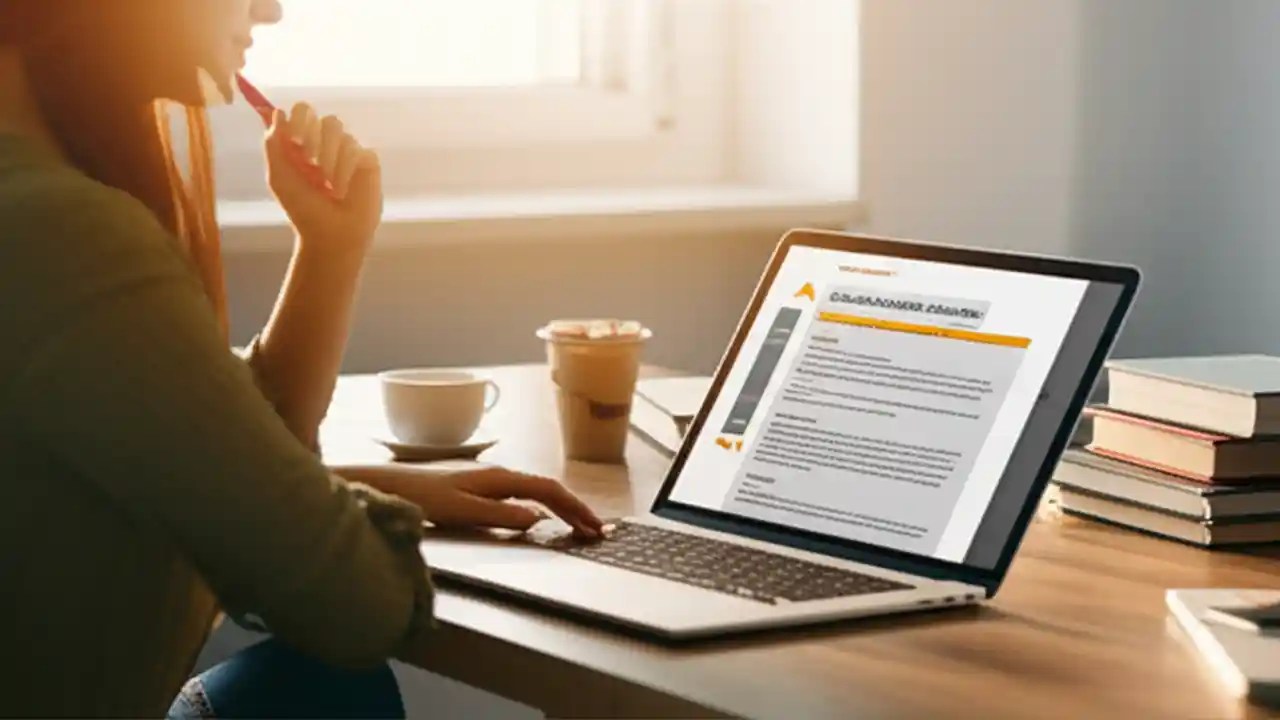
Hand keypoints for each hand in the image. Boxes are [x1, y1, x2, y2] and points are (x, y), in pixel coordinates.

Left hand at [265, 103, 382, 256]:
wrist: (330, 236)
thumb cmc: (303, 210)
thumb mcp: (278, 177)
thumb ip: (273, 143)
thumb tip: (278, 111)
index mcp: (303, 144)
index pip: (303, 112)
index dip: (300, 119)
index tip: (295, 140)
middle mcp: (327, 145)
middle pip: (325, 119)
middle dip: (315, 142)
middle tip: (311, 166)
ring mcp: (349, 153)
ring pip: (342, 133)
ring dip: (329, 159)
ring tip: (329, 185)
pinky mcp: (368, 163)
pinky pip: (359, 151)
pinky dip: (347, 170)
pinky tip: (344, 190)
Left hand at [346, 464, 604, 538]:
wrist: (390, 486)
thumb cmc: (421, 496)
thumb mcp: (462, 510)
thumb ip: (500, 514)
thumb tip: (537, 518)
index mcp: (499, 478)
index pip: (548, 490)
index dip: (573, 508)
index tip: (591, 526)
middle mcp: (499, 476)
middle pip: (547, 490)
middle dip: (574, 509)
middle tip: (595, 531)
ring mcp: (491, 481)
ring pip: (536, 492)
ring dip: (560, 508)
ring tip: (578, 526)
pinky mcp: (481, 489)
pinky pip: (523, 496)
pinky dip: (542, 508)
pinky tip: (542, 520)